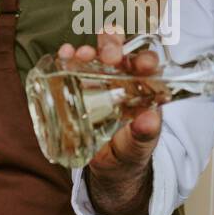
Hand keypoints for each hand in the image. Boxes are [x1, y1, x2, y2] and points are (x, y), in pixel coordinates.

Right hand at [57, 28, 161, 214]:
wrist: (109, 167)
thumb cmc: (130, 152)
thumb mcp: (138, 146)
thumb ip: (144, 134)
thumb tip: (149, 120)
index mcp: (142, 89)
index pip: (146, 66)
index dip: (145, 59)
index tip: (143, 64)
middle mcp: (121, 79)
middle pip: (119, 51)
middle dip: (113, 46)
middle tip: (109, 57)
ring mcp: (98, 80)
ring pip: (94, 55)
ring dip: (88, 50)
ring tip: (81, 55)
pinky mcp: (77, 86)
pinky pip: (72, 67)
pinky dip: (67, 57)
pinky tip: (64, 55)